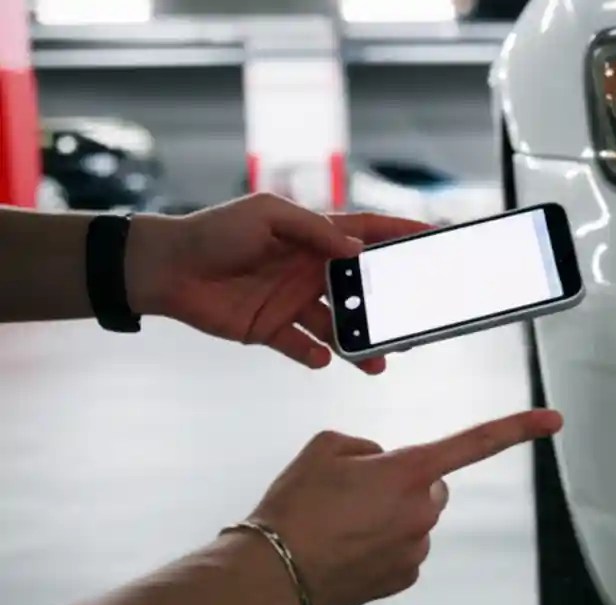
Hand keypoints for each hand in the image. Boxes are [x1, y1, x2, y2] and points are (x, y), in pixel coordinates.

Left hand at [126, 193, 429, 373]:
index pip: (369, 234)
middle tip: (412, 323)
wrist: (163, 267)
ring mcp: (292, 301)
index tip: (435, 238)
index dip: (401, 235)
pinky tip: (322, 358)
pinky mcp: (271, 329)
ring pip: (339, 325)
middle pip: (362, 289)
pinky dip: (315, 355)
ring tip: (377, 360)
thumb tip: (356, 251)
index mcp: (314, 237)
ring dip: (359, 343)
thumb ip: (314, 231)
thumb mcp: (267, 215)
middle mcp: (310, 270)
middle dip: (389, 305)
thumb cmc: (214, 231)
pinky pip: (302, 347)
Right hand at [246, 409, 563, 604]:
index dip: (518, 428)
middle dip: (405, 483)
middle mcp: (422, 510)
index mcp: (409, 470)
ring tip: (341, 524)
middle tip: (356, 493)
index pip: (475, 442)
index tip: (553, 420)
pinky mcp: (404, 577)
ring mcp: (416, 548)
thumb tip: (381, 462)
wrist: (269, 571)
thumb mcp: (326, 447)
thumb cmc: (294, 508)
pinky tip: (347, 548)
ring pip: (414, 518)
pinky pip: (403, 549)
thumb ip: (367, 444)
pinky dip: (381, 545)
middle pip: (431, 484)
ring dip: (389, 516)